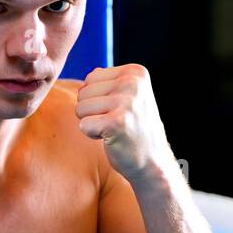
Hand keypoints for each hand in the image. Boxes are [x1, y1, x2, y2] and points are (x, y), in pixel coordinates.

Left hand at [75, 63, 173, 182]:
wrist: (152, 161)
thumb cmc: (133, 128)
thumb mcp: (127, 96)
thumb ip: (108, 82)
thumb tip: (89, 74)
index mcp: (135, 72)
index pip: (90, 78)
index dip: (98, 99)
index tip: (120, 110)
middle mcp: (132, 82)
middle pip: (82, 92)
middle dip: (93, 111)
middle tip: (117, 122)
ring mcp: (126, 102)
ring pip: (80, 108)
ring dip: (93, 123)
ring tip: (115, 129)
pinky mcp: (116, 122)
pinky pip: (83, 125)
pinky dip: (93, 135)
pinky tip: (113, 137)